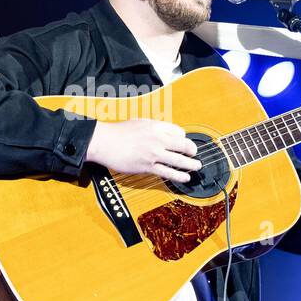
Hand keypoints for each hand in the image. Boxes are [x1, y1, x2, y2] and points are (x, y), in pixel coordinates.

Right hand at [85, 119, 200, 181]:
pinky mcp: (147, 167)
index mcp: (156, 127)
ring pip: (179, 160)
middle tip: (195, 154)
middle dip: (192, 151)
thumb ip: (154, 128)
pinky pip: (168, 172)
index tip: (183, 143)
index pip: (179, 132)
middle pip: (183, 145)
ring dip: (191, 164)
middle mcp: (157, 139)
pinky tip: (185, 178)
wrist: (104, 142)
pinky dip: (179, 176)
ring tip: (196, 166)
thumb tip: (165, 133)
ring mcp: (153, 154)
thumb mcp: (140, 122)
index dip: (184, 138)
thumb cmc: (118, 132)